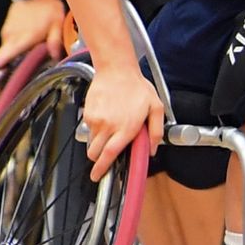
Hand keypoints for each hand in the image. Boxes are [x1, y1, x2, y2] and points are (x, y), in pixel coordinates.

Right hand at [0, 0, 66, 69]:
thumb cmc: (47, 6)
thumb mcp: (57, 24)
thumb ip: (55, 42)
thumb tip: (55, 56)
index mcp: (22, 38)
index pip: (4, 57)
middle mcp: (11, 36)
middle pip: (3, 58)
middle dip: (8, 66)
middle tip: (20, 72)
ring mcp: (6, 31)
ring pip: (6, 50)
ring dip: (14, 54)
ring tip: (29, 52)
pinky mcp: (6, 27)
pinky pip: (8, 42)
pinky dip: (15, 45)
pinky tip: (26, 42)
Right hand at [81, 64, 163, 181]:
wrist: (116, 69)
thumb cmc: (136, 87)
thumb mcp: (156, 107)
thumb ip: (156, 131)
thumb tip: (152, 149)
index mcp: (126, 128)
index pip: (110, 155)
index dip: (102, 169)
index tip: (98, 176)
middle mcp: (109, 126)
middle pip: (96, 153)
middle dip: (99, 159)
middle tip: (105, 155)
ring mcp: (96, 120)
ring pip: (91, 142)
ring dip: (98, 143)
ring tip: (110, 130)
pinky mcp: (88, 113)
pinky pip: (89, 129)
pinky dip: (96, 129)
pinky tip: (106, 117)